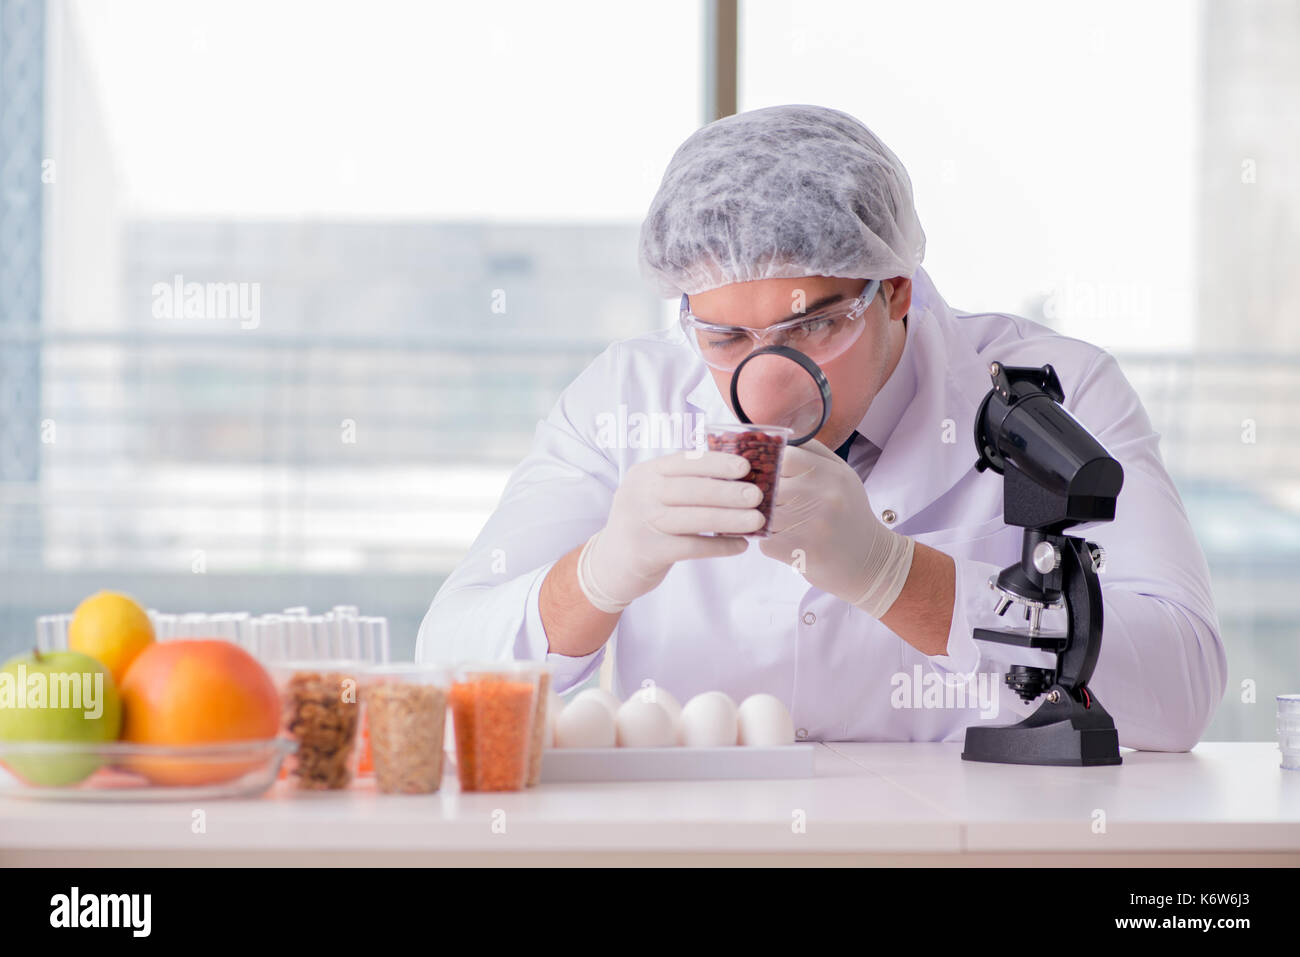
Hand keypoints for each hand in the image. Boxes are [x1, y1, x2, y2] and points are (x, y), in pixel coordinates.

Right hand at [578, 449, 764, 611]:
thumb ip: (681, 483)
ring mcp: (641, 523)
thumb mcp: (651, 495)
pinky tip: (740, 546)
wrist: (608, 565)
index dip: (716, 462)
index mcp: (644, 473)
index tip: (745, 466)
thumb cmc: (644, 524)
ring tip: (756, 520)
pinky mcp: (648, 552)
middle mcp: (639, 494)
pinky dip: (719, 546)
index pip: (683, 461)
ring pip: (693, 518)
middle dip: (727, 491)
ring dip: (729, 519)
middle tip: (757, 495)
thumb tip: (735, 476)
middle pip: (690, 489)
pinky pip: (691, 547)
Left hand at [758, 438, 914, 617]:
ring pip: (762, 513)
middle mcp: (825, 495)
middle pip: (770, 485)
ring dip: (761, 518)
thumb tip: (776, 437)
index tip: (765, 474)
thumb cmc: (849, 514)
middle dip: (761, 493)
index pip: (785, 456)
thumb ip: (812, 453)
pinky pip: (765, 540)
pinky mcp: (803, 552)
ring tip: (773, 521)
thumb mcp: (841, 475)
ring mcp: (814, 524)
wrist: (872, 561)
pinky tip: (783, 541)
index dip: (769, 464)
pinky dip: (768, 541)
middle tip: (763, 501)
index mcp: (832, 473)